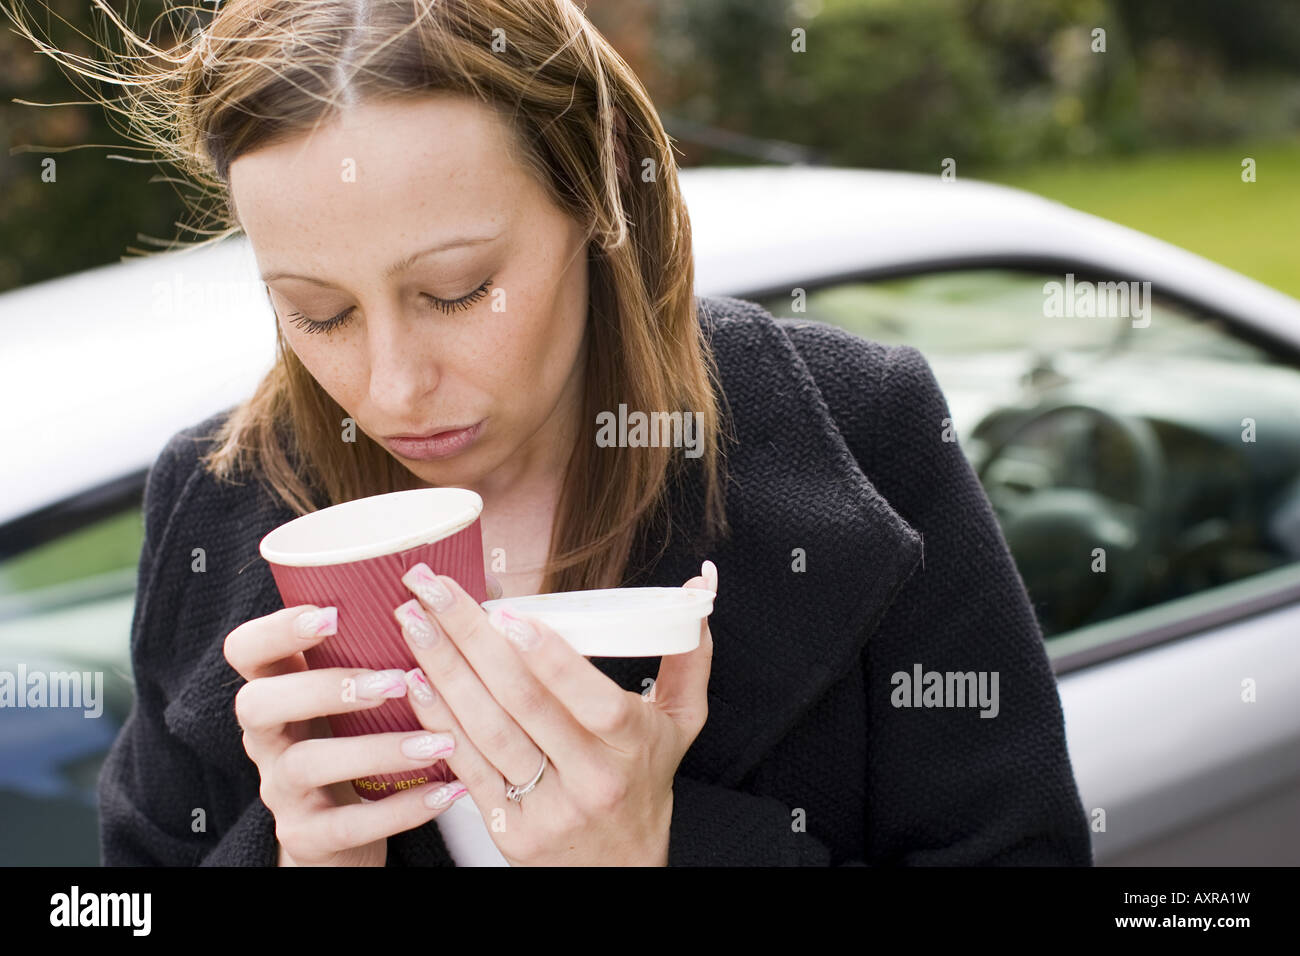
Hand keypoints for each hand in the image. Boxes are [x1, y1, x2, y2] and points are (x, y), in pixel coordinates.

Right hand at [223, 605, 471, 866]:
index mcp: (279, 686)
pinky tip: (448, 792)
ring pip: (305, 765)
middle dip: (325, 687)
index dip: (277, 629)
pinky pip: (344, 827)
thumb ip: (404, 643)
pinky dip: (400, 809)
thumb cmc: (368, 736)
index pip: (245, 649)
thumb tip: (486, 587)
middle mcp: (267, 737)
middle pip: (257, 703)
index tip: (332, 613)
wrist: (349, 831)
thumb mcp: (372, 691)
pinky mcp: (305, 837)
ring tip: (439, 742)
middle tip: (396, 681)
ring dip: (376, 750)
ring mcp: (280, 789)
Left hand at [392, 560, 718, 865]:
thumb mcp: (682, 721)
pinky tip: (416, 680)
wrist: (622, 869)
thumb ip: (689, 653)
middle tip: (431, 590)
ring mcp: (546, 807)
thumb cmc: (647, 781)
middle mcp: (590, 779)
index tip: (508, 613)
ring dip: (442, 671)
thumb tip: (697, 587)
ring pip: (487, 731)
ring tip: (411, 622)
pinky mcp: (509, 828)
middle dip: (469, 638)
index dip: (548, 657)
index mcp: (632, 744)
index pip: (590, 699)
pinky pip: (468, 766)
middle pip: (522, 702)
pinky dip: (438, 721)